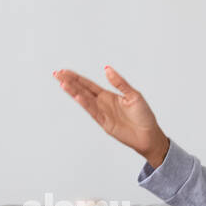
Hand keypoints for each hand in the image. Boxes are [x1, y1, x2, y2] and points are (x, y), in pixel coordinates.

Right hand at [54, 65, 170, 167]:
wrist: (149, 135)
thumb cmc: (144, 115)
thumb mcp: (133, 95)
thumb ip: (119, 83)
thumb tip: (107, 69)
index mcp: (108, 95)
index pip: (88, 84)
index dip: (76, 78)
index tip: (64, 71)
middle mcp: (102, 103)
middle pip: (82, 90)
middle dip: (69, 82)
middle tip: (57, 74)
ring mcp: (102, 113)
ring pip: (84, 99)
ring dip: (73, 91)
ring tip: (62, 83)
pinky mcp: (104, 122)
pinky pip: (93, 111)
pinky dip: (85, 103)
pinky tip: (77, 96)